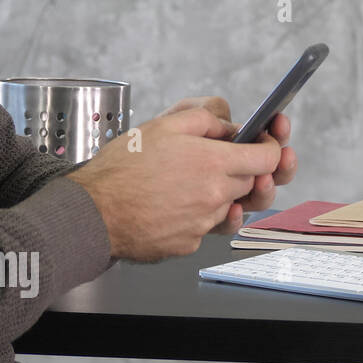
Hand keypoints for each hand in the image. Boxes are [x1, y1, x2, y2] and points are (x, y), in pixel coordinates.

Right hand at [69, 103, 283, 261]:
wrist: (90, 213)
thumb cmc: (121, 169)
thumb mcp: (164, 125)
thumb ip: (206, 119)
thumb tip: (231, 127)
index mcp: (213, 163)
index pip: (268, 158)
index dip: (272, 147)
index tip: (266, 142)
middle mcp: (215, 195)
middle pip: (251, 182)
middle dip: (243, 169)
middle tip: (217, 159)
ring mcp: (203, 222)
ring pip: (229, 205)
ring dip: (218, 192)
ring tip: (186, 181)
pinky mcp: (188, 242)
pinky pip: (206, 226)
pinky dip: (196, 214)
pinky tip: (173, 202)